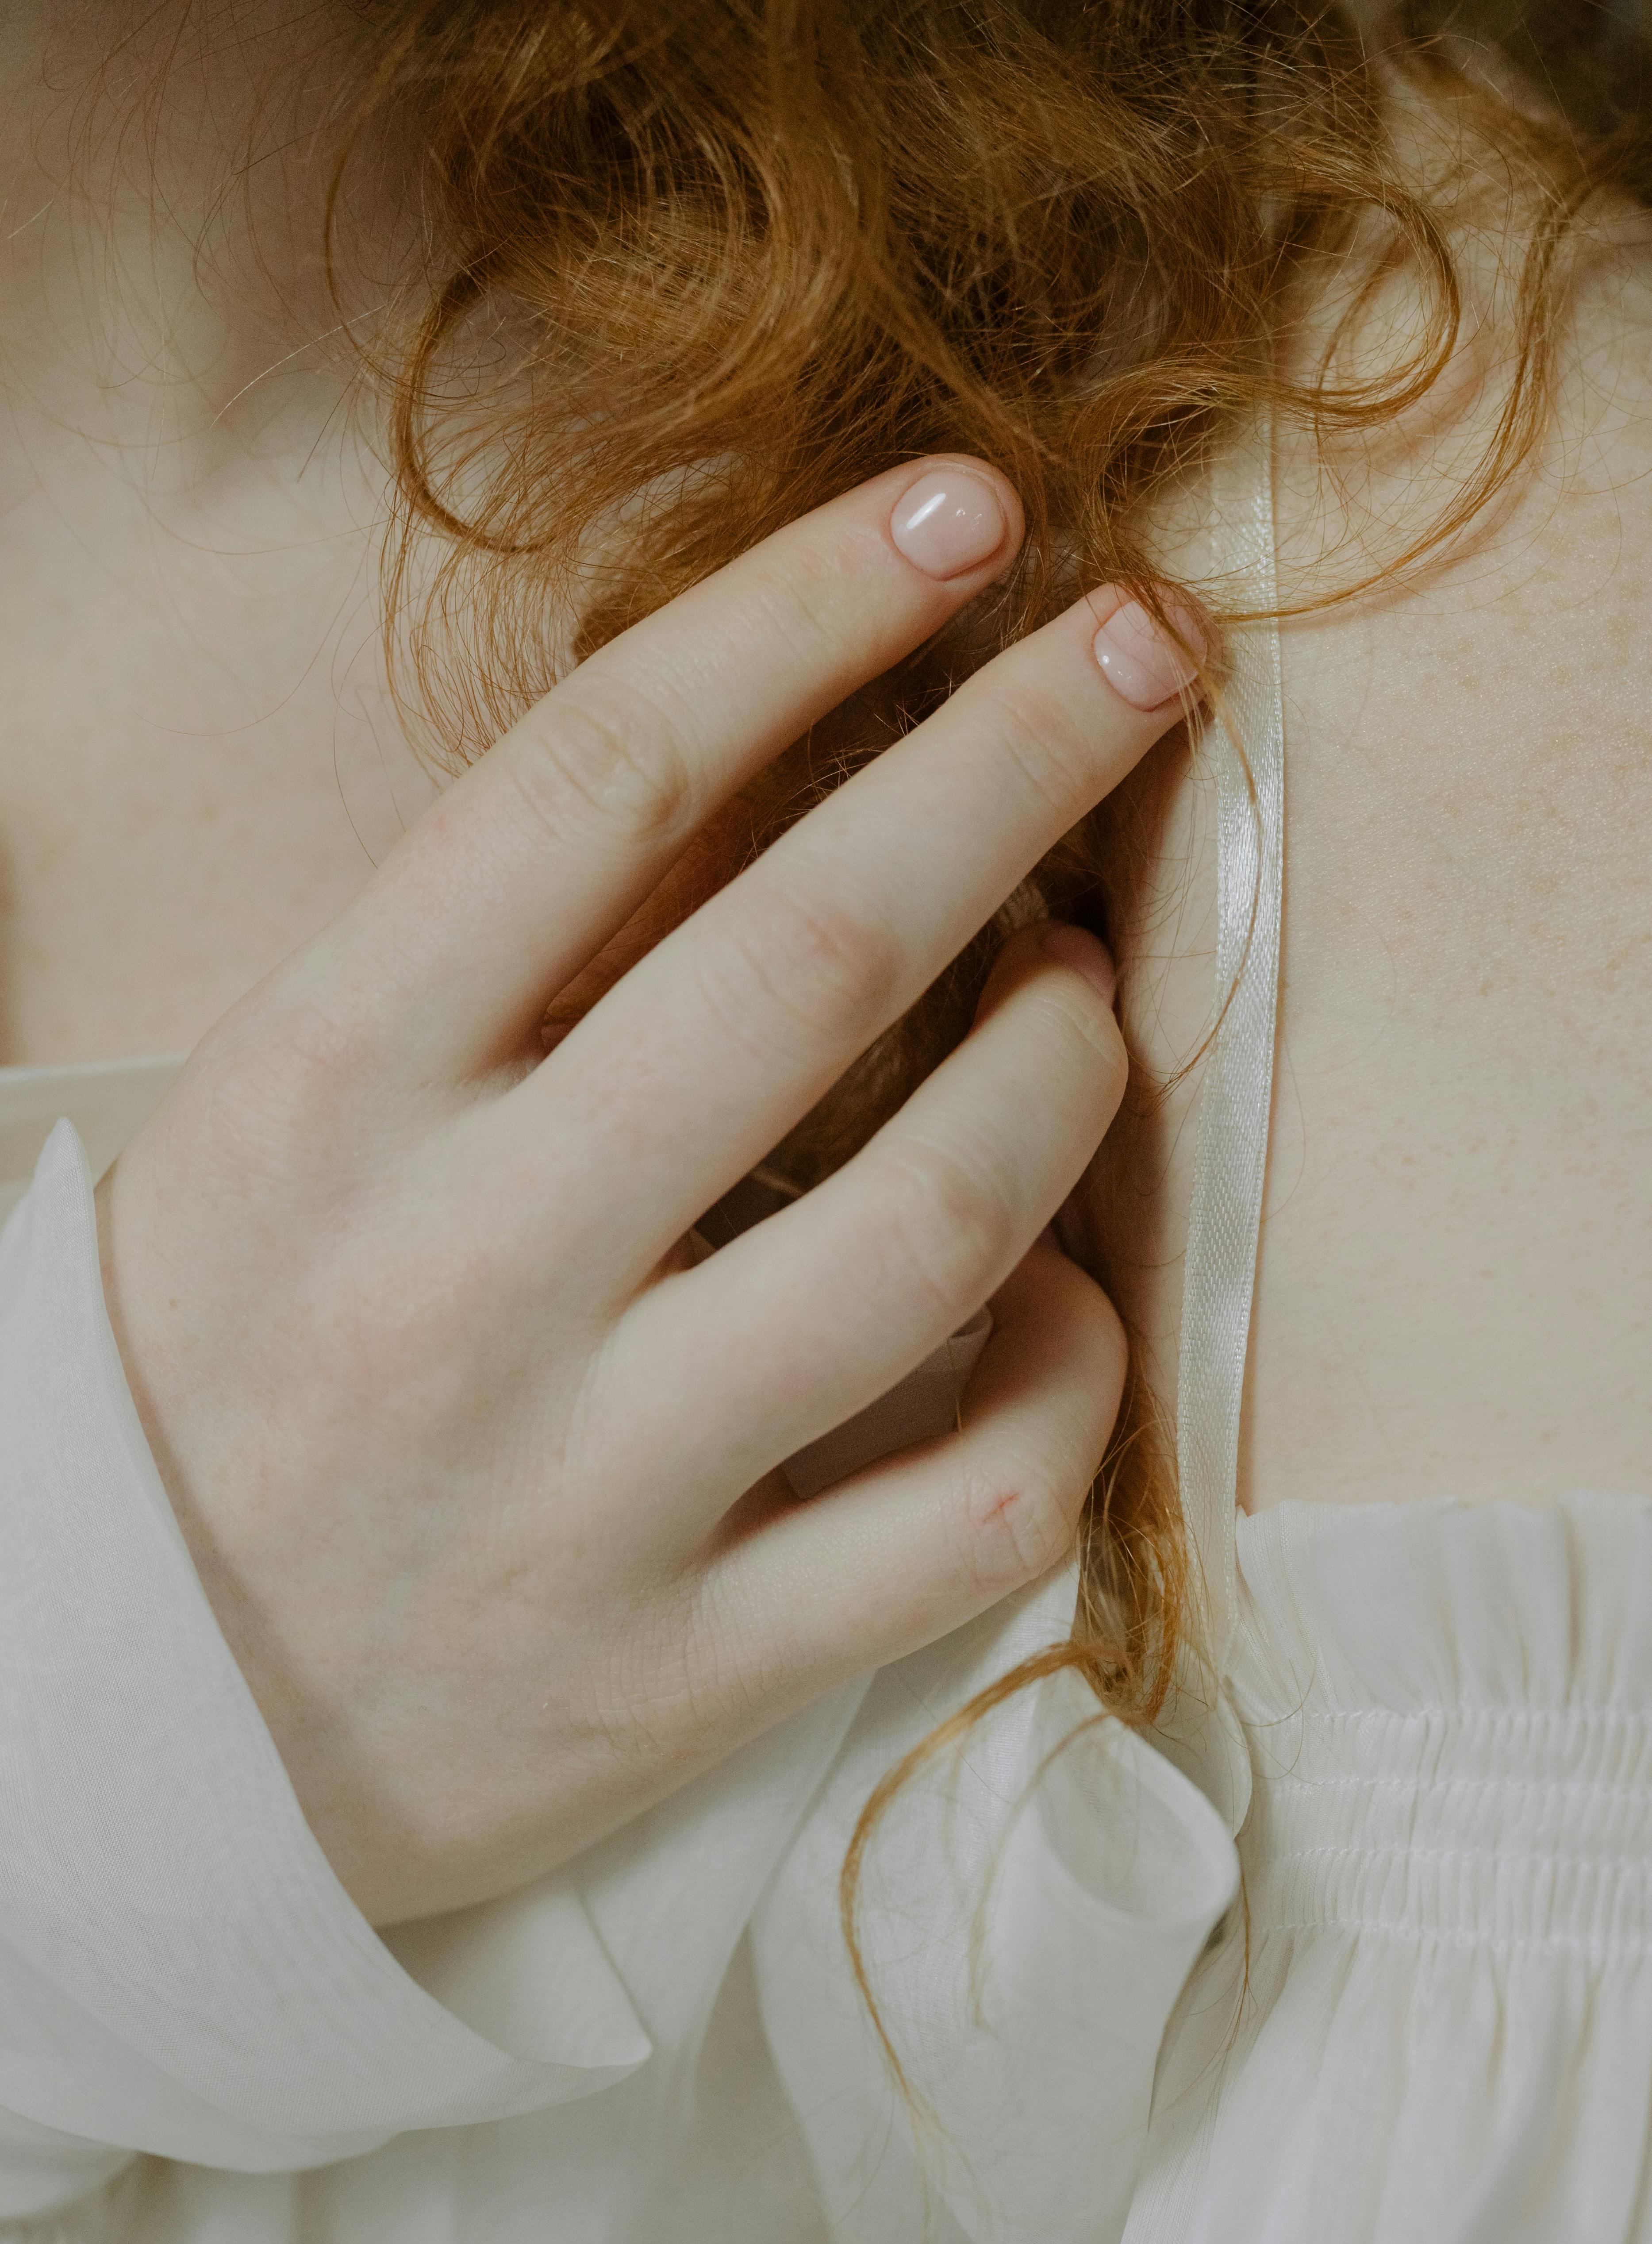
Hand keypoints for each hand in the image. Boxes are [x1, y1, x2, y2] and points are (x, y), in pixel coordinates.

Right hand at [97, 459, 1195, 1925]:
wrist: (91, 1725)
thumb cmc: (204, 1367)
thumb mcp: (274, 1121)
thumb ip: (485, 970)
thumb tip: (771, 780)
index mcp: (318, 1098)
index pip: (601, 779)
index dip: (808, 612)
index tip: (960, 518)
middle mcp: (453, 1277)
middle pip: (810, 956)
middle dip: (1013, 764)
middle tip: (1141, 658)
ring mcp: (575, 1495)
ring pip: (933, 1232)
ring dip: (1069, 1067)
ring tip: (1091, 985)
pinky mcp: (675, 1681)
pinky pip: (968, 1515)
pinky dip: (1070, 1378)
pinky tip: (1064, 1299)